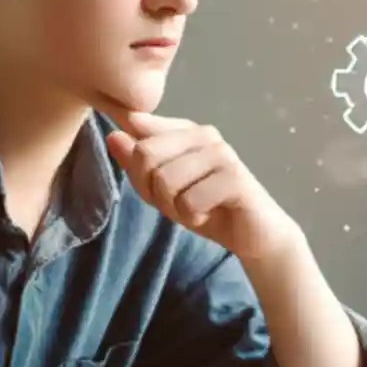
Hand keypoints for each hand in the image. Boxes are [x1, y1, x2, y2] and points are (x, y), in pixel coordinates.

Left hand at [104, 110, 300, 260]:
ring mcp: (222, 153)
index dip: (139, 172)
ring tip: (197, 208)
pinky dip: (193, 216)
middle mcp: (205, 134)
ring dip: (175, 207)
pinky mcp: (235, 177)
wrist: (253, 236)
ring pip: (165, 180)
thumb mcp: (163, 189)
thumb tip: (114, 136)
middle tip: (180, 202)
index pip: (138, 137)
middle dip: (154, 191)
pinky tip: (211, 214)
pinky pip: (189, 200)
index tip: (160, 188)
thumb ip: (138, 163)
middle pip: (146, 155)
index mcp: (186, 130)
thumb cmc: (207, 208)